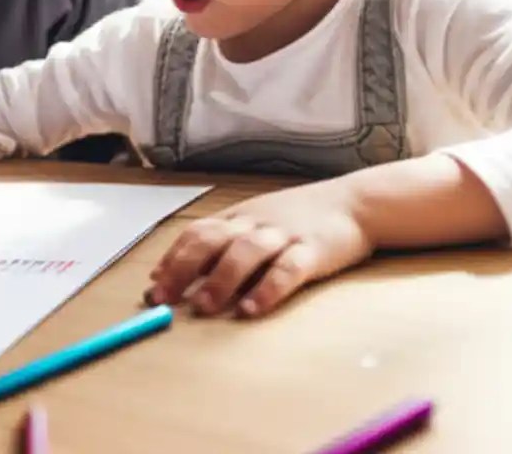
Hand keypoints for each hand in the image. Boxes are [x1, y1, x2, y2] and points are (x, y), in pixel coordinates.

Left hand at [146, 179, 373, 317]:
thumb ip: (219, 243)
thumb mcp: (255, 222)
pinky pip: (287, 270)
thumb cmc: (299, 217)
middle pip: (212, 240)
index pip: (197, 232)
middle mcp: (256, 223)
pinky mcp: (313, 251)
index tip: (154, 285)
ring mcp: (284, 235)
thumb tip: (170, 271)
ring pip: (246, 252)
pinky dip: (267, 289)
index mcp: (239, 217)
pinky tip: (250, 309)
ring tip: (203, 306)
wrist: (356, 203)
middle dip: (184, 269)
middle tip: (164, 298)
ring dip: (221, 279)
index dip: (173, 258)